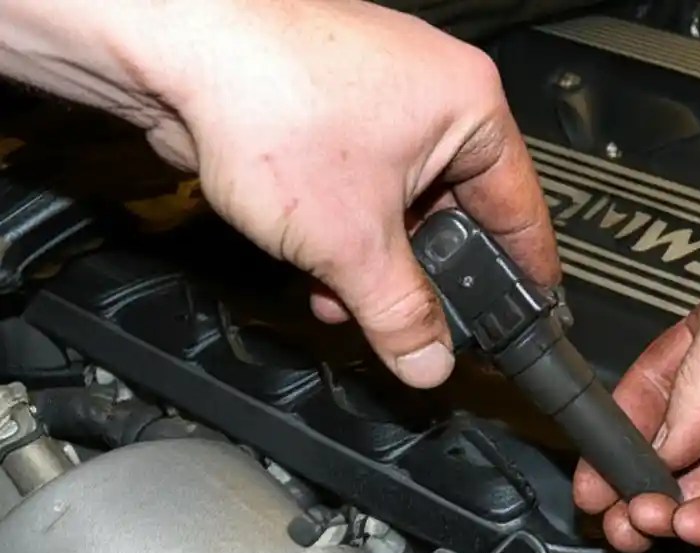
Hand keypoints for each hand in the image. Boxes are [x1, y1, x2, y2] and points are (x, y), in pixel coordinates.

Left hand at [134, 0, 558, 386]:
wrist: (173, 47)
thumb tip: (428, 358)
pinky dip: (339, 227)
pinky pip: (353, 183)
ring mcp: (373, 94)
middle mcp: (429, 90)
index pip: (520, 208)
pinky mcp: (322, 104)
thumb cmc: (271, 98)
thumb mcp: (353, 241)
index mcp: (470, 105)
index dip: (523, 274)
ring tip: (346, 300)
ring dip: (372, 261)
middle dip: (422, 276)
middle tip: (420, 326)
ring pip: (396, 202)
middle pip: (452, 210)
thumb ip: (400, 312)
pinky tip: (314, 264)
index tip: (527, 315)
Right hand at [572, 234, 699, 552]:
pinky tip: (693, 524)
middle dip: (638, 480)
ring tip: (643, 521)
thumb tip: (660, 441)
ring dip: (673, 507)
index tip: (590, 467)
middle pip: (679, 447)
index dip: (618, 428)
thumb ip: (694, 383)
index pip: (656, 389)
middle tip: (610, 512)